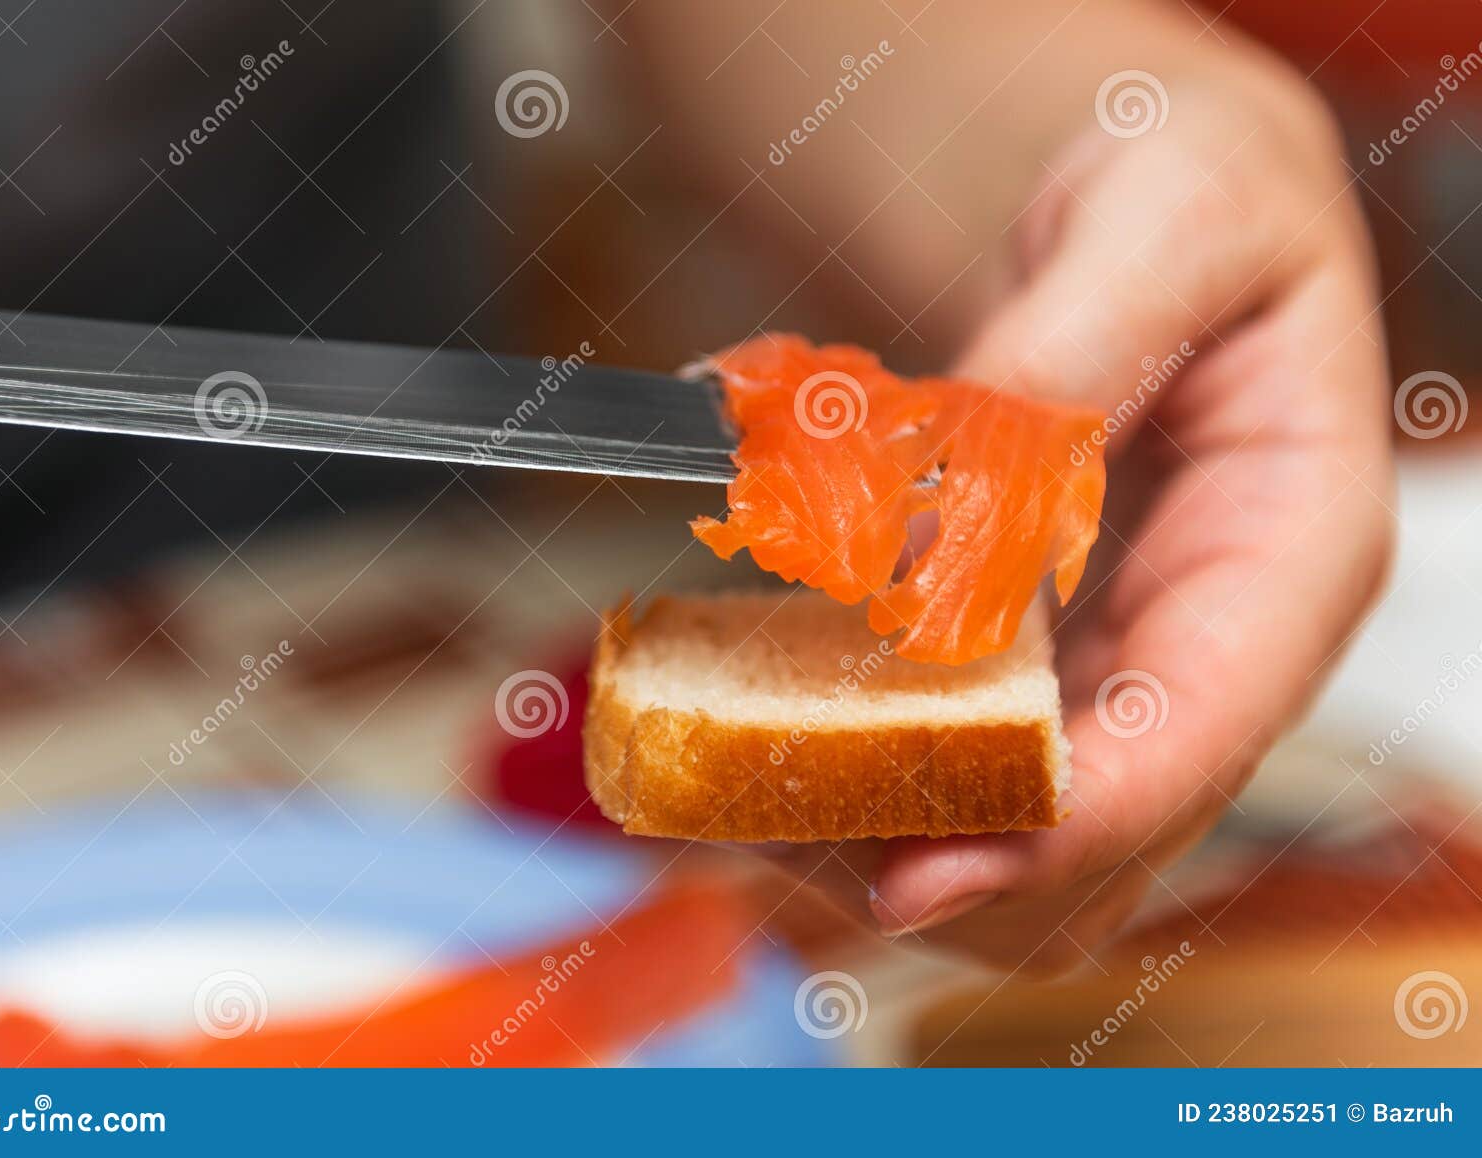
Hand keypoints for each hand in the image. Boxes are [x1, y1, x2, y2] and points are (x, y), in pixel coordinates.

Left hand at [768, 60, 1394, 973]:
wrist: (1143, 214)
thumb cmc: (1187, 192)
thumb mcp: (1167, 213)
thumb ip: (1077, 347)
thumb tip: (949, 509)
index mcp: (1290, 548)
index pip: (1197, 732)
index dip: (1065, 821)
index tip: (919, 869)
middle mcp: (1221, 641)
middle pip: (1113, 832)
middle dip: (960, 859)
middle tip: (782, 835)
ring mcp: (1135, 667)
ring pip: (1043, 845)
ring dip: (904, 849)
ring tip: (756, 806)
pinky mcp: (1054, 666)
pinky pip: (982, 777)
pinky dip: (881, 787)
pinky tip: (777, 746)